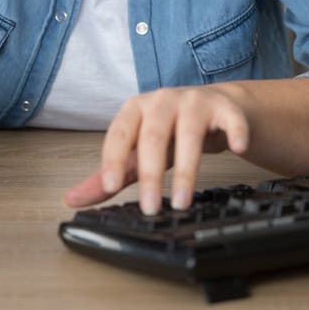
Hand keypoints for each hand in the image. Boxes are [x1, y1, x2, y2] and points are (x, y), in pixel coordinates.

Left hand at [63, 85, 249, 214]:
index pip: (120, 133)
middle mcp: (163, 101)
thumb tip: (71, 200)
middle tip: (150, 208)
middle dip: (151, 174)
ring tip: (182, 202)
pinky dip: (235, 131)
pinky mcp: (224, 107)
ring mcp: (195, 102)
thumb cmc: (169, 133)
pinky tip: (237, 149)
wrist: (213, 109)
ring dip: (187, 170)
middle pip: (153, 136)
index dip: (114, 158)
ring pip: (189, 134)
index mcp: (136, 109)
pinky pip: (230, 119)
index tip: (111, 186)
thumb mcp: (137, 153)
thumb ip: (107, 177)